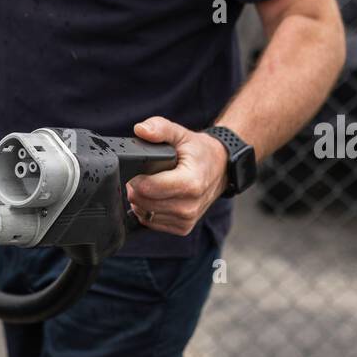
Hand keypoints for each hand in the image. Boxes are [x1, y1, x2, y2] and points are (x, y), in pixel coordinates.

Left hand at [126, 117, 229, 236]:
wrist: (221, 169)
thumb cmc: (201, 153)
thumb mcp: (181, 134)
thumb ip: (160, 128)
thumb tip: (141, 129)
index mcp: (190, 183)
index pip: (147, 188)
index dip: (135, 178)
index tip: (136, 171)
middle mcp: (189, 206)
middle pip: (142, 203)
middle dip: (136, 189)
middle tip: (141, 177)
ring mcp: (186, 219)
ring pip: (144, 214)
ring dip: (141, 201)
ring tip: (149, 186)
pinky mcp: (182, 228)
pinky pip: (152, 222)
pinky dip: (148, 211)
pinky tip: (155, 198)